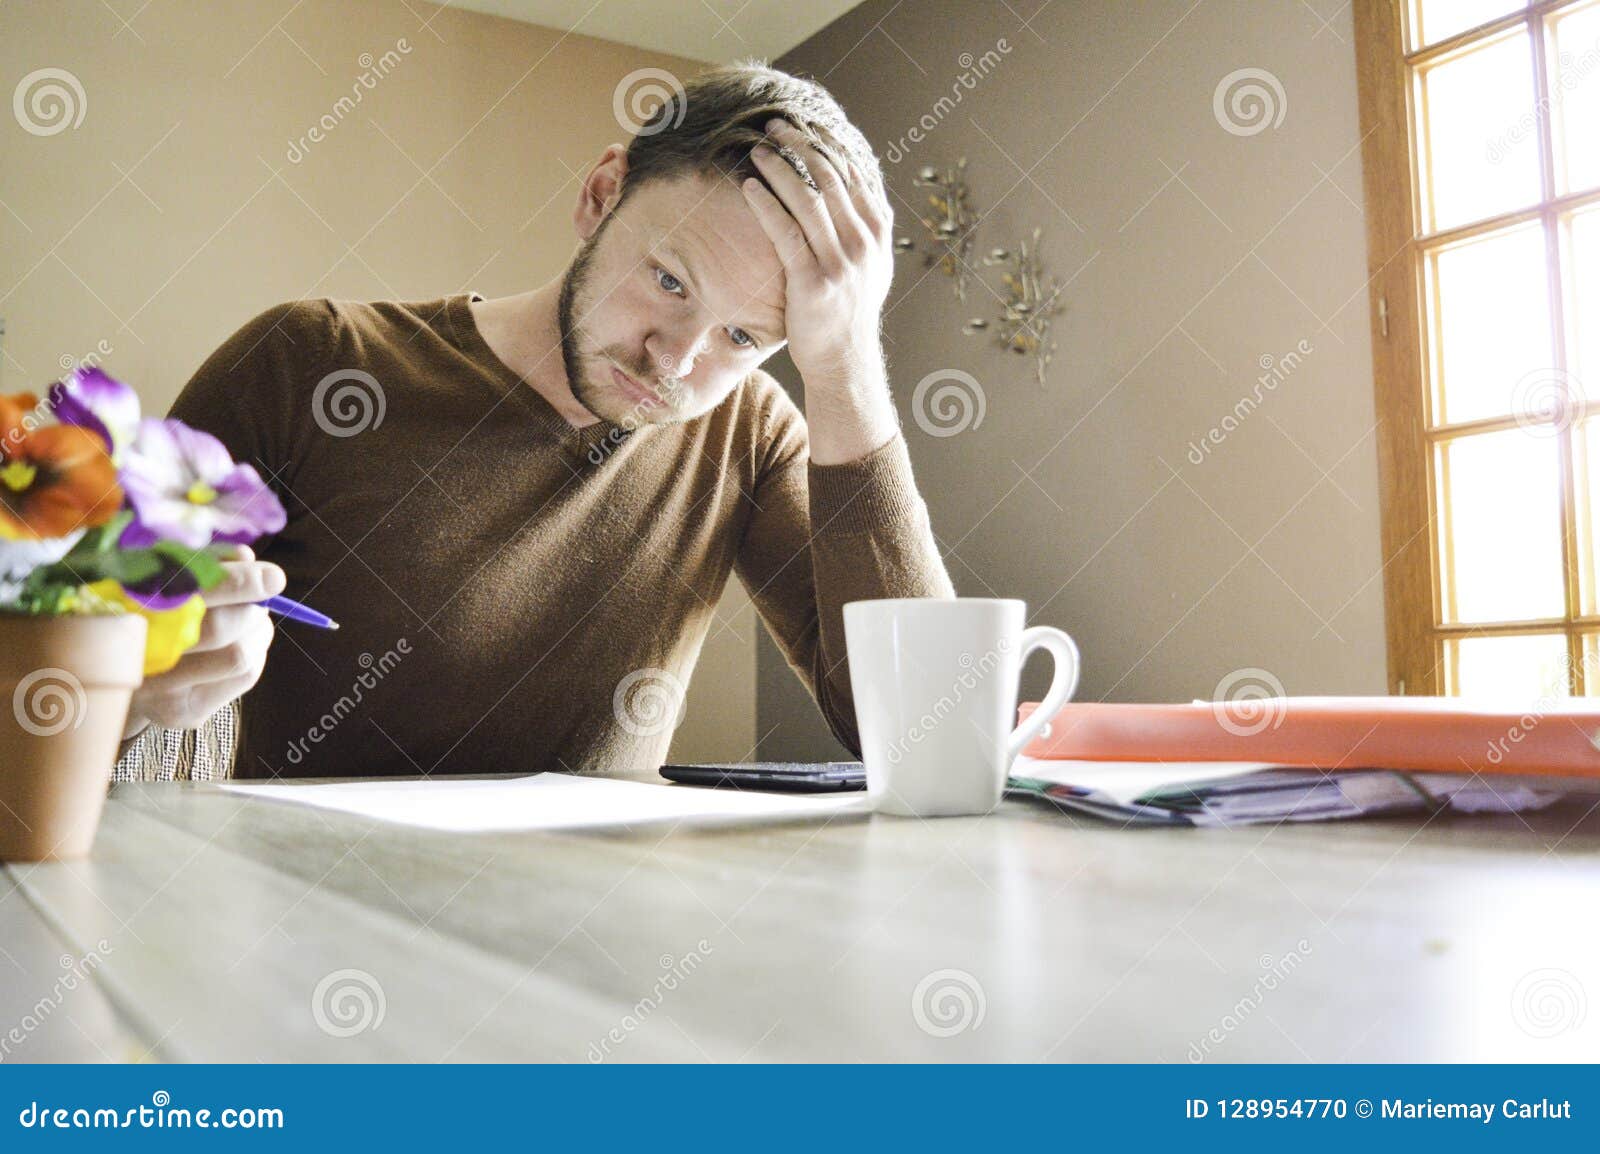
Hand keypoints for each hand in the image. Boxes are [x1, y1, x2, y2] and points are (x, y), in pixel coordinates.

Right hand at [121, 544, 284, 740]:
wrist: (125, 677)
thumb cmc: (156, 614)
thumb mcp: (172, 579)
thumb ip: (204, 564)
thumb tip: (244, 556)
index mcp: (127, 605)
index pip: (190, 592)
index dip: (237, 583)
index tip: (273, 577)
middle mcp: (138, 650)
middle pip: (219, 628)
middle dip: (250, 610)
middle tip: (252, 604)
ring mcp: (157, 688)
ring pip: (239, 655)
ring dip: (257, 633)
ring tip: (247, 624)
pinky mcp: (181, 712)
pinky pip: (245, 676)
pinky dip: (256, 653)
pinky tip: (238, 646)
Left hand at [742, 118, 895, 390]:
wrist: (844, 358)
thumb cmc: (848, 309)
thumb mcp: (871, 264)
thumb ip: (865, 225)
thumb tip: (857, 182)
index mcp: (878, 232)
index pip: (854, 172)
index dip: (825, 142)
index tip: (802, 123)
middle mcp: (864, 242)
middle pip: (829, 177)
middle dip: (799, 145)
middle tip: (774, 126)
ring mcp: (841, 262)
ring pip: (807, 198)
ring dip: (779, 167)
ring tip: (756, 149)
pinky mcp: (813, 281)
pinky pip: (786, 232)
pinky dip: (766, 204)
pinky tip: (749, 187)